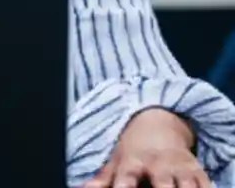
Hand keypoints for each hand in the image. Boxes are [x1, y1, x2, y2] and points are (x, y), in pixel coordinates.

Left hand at [84, 108, 209, 187]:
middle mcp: (159, 165)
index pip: (128, 177)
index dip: (125, 186)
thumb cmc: (133, 152)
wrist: (159, 126)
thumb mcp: (116, 162)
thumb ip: (102, 179)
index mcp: (134, 163)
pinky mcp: (199, 173)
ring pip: (188, 186)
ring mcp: (180, 169)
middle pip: (163, 184)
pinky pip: (205, 187)